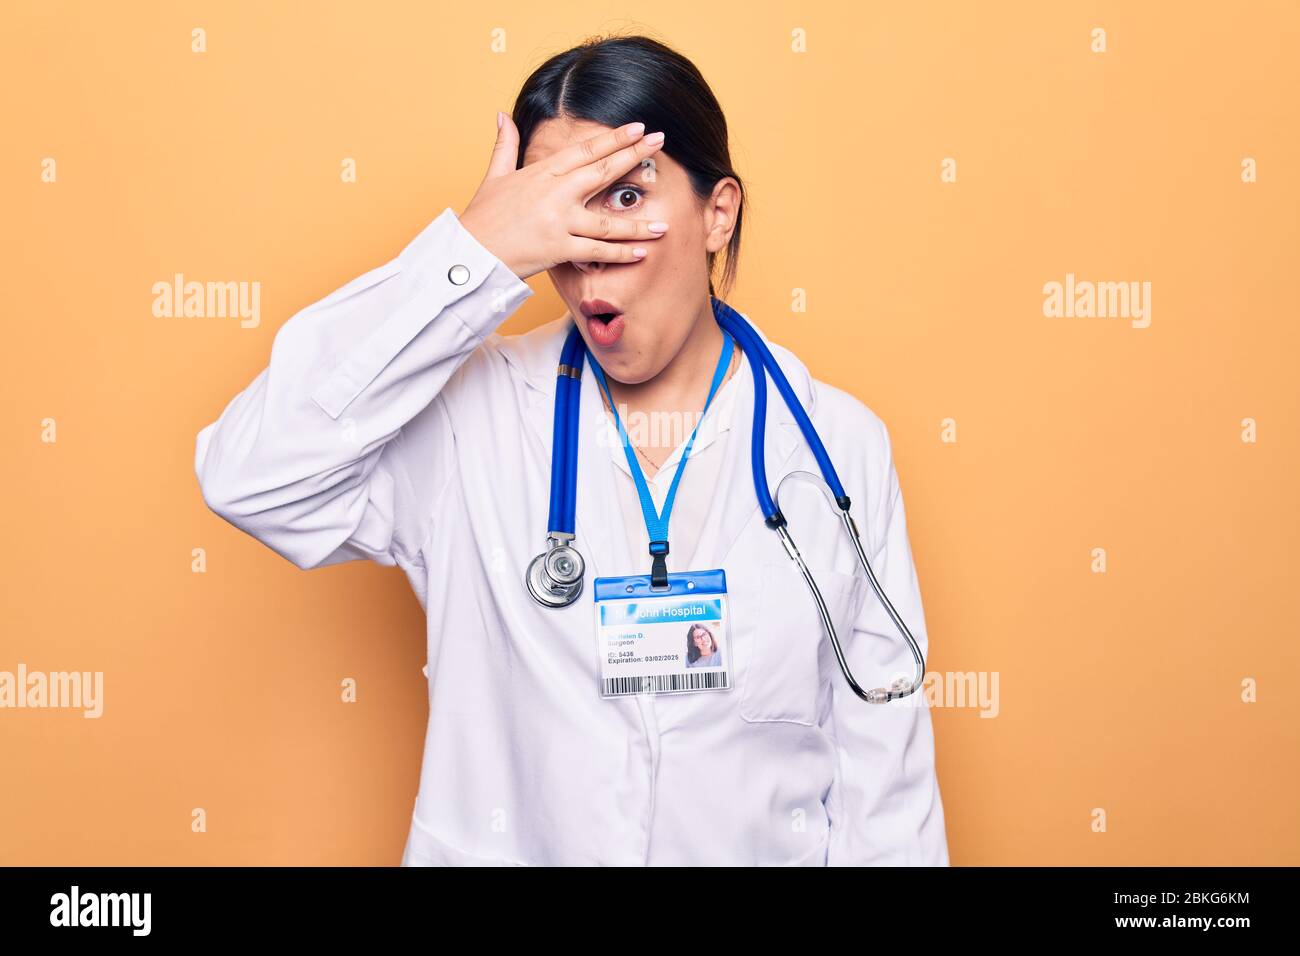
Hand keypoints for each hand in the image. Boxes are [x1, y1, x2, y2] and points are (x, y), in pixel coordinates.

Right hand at [458, 114, 667, 279]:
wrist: (468, 252)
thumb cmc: (482, 217)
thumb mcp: (494, 176)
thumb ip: (505, 145)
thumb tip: (502, 115)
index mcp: (542, 173)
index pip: (586, 150)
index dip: (614, 138)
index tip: (638, 127)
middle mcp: (555, 193)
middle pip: (603, 171)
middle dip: (634, 155)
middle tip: (661, 142)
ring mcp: (559, 221)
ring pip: (607, 221)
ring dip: (638, 224)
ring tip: (664, 223)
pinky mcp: (559, 248)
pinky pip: (597, 252)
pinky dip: (620, 253)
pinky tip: (642, 252)